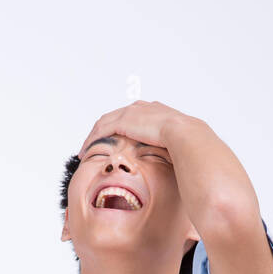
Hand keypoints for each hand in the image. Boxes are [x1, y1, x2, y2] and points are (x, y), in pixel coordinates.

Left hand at [77, 100, 202, 158]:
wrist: (186, 133)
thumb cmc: (187, 142)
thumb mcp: (178, 143)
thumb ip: (171, 149)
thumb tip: (176, 165)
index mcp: (153, 110)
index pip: (130, 116)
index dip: (119, 126)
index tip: (113, 138)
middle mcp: (140, 108)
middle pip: (114, 116)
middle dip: (102, 130)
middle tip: (93, 143)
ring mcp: (131, 113)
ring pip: (104, 122)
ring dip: (93, 136)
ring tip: (85, 148)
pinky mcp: (124, 121)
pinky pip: (102, 130)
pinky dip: (92, 139)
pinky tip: (87, 149)